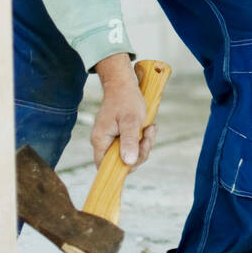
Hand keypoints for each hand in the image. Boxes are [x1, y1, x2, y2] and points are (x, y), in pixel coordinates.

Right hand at [92, 53, 155, 169]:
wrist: (124, 85)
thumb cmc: (126, 100)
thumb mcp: (131, 120)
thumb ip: (129, 141)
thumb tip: (128, 162)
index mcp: (101, 140)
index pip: (105, 166)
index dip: (122, 168)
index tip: (139, 157)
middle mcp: (103, 142)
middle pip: (121, 162)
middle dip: (140, 152)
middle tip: (148, 136)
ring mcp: (111, 139)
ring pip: (129, 154)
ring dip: (144, 144)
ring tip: (150, 128)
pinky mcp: (120, 136)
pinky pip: (132, 145)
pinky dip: (143, 139)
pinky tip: (149, 128)